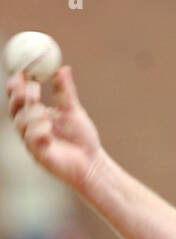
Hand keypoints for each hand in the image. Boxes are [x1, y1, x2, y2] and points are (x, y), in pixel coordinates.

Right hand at [6, 66, 101, 189]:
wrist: (93, 164)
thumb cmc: (82, 139)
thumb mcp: (73, 110)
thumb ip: (65, 91)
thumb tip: (62, 68)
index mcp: (36, 114)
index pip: (18, 96)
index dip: (16, 83)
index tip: (23, 71)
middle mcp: (30, 127)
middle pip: (13, 107)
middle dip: (20, 95)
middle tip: (32, 89)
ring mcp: (32, 142)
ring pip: (21, 122)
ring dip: (32, 114)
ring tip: (46, 115)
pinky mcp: (38, 155)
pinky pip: (30, 138)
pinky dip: (38, 130)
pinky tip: (49, 131)